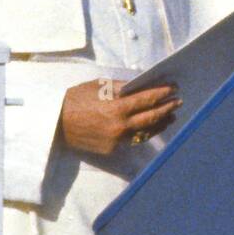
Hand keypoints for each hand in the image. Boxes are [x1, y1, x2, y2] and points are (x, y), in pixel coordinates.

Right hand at [58, 79, 180, 155]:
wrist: (56, 123)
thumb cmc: (75, 100)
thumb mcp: (98, 87)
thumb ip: (122, 87)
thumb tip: (142, 84)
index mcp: (116, 108)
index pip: (147, 99)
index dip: (162, 93)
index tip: (174, 88)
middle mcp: (120, 126)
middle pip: (151, 117)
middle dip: (167, 108)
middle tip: (178, 101)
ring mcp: (117, 140)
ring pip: (146, 132)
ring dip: (160, 123)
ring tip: (171, 115)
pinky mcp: (112, 149)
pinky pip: (134, 140)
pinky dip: (145, 132)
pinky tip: (153, 127)